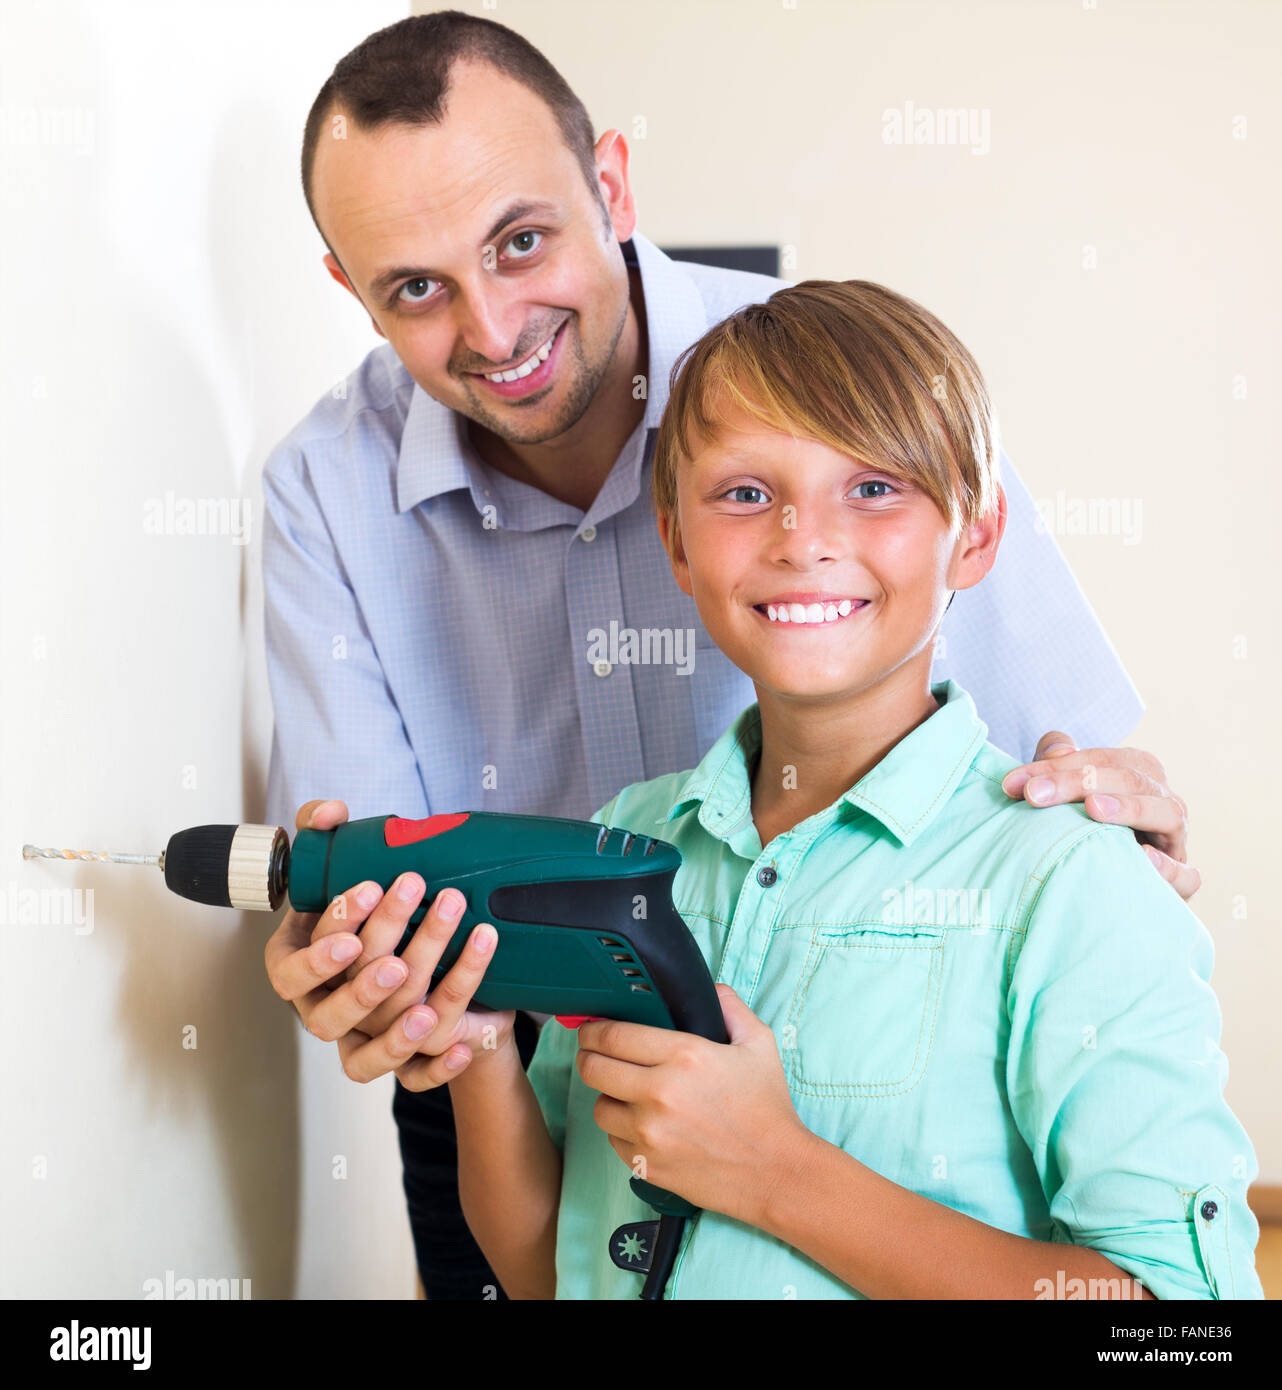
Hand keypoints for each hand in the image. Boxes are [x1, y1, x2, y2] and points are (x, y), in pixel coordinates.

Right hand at [264, 799, 515, 1089]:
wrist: (398, 948)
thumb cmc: (357, 906)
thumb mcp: (333, 864)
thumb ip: (322, 831)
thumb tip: (329, 811)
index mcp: (295, 969)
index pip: (295, 969)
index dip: (324, 945)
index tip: (362, 903)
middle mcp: (322, 1012)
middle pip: (333, 1013)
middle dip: (364, 988)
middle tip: (397, 962)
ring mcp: (358, 1041)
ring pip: (370, 1052)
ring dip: (400, 1033)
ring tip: (430, 1011)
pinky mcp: (398, 1060)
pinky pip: (412, 1078)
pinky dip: (438, 1069)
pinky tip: (465, 1047)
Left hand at [574, 984, 807, 1225]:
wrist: (776, 1172)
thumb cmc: (767, 1107)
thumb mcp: (758, 1043)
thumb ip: (729, 1006)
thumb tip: (707, 989)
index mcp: (684, 1055)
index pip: (613, 1035)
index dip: (593, 1029)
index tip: (591, 1028)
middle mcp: (660, 1093)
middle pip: (593, 1068)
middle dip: (588, 1056)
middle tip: (595, 1054)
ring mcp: (650, 1133)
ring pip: (598, 1107)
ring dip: (608, 1096)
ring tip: (627, 1093)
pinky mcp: (647, 1165)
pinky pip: (612, 1141)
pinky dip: (622, 1131)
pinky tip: (643, 1124)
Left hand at [1001, 731, 1199, 899]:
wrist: (1118, 886)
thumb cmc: (1090, 830)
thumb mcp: (1072, 796)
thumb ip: (1062, 766)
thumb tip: (1055, 744)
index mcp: (1138, 772)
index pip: (1100, 760)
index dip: (1056, 766)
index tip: (1012, 783)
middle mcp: (1162, 799)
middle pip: (1128, 778)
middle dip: (1078, 782)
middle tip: (1035, 794)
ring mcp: (1176, 839)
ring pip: (1166, 812)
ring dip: (1129, 808)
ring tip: (1093, 809)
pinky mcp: (1182, 880)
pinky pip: (1187, 874)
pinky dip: (1169, 867)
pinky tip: (1143, 858)